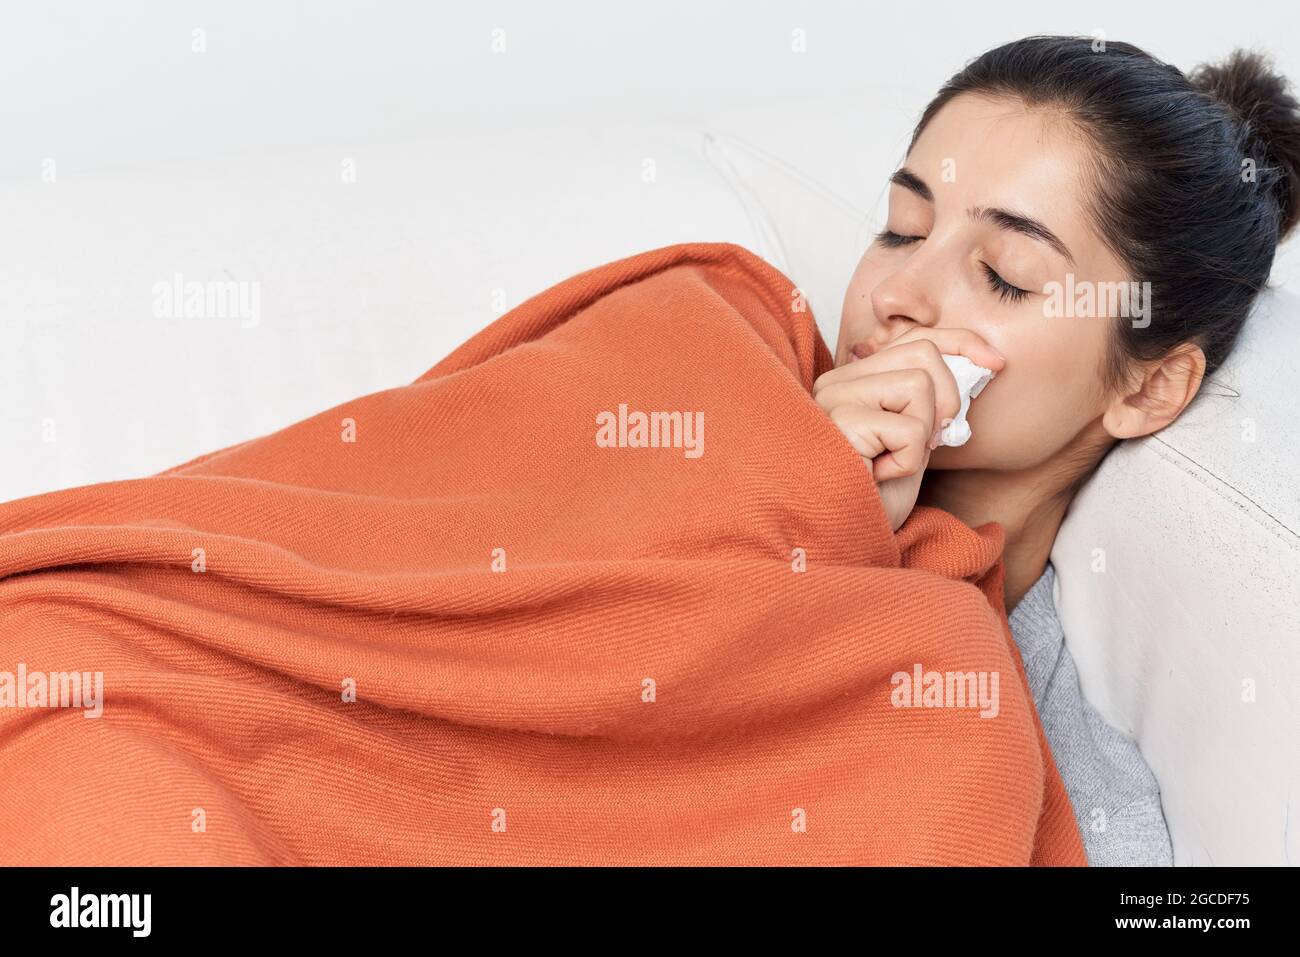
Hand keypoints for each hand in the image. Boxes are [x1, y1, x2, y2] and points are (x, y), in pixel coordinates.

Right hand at [813, 329, 1004, 530]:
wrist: (846, 542)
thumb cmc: (876, 498)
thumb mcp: (913, 438)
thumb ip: (928, 399)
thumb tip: (978, 362)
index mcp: (850, 380)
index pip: (913, 338)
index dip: (961, 343)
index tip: (995, 363)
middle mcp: (834, 382)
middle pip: (922, 352)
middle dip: (945, 398)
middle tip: (928, 443)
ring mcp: (832, 399)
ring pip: (919, 383)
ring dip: (922, 435)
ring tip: (892, 462)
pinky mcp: (839, 422)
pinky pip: (911, 428)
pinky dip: (908, 461)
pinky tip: (879, 477)